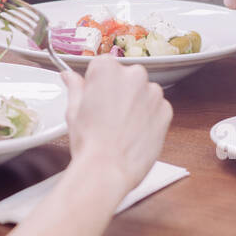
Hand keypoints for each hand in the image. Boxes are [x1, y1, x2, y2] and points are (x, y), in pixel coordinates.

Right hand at [64, 55, 171, 196]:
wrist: (108, 169)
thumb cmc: (89, 141)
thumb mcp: (74, 110)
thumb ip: (75, 87)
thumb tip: (69, 76)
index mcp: (107, 68)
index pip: (103, 66)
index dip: (97, 84)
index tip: (95, 98)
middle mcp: (133, 74)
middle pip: (126, 77)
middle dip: (119, 92)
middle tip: (106, 115)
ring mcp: (153, 92)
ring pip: (143, 92)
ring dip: (135, 104)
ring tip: (121, 127)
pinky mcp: (166, 110)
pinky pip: (157, 108)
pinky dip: (149, 118)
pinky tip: (134, 133)